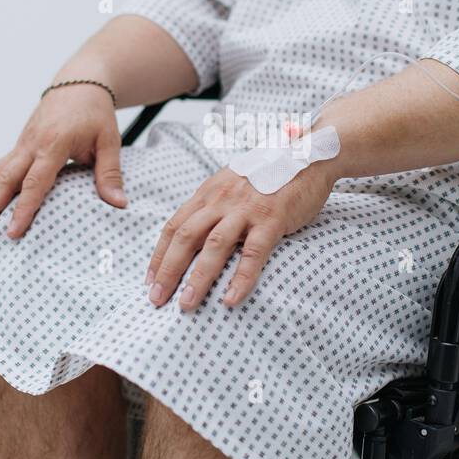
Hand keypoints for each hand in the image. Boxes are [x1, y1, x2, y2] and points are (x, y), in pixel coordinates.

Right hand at [0, 83, 125, 238]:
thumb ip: (109, 173)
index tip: (13, 231)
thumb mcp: (108, 140)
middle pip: (5, 178)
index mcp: (54, 143)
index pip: (36, 180)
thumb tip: (119, 204)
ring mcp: (22, 143)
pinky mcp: (19, 145)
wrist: (79, 82)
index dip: (23, 207)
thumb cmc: (95, 112)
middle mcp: (32, 144)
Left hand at [145, 159, 336, 310]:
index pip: (174, 226)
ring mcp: (246, 209)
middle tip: (156, 299)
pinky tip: (231, 299)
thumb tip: (195, 233)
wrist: (308, 154)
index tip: (149, 281)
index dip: (159, 255)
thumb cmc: (270, 175)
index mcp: (209, 193)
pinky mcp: (272, 218)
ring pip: (214, 246)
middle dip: (167, 270)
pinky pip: (253, 253)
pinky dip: (240, 278)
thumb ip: (214, 205)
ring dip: (197, 278)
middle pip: (185, 237)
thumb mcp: (232, 184)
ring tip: (186, 304)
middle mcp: (221, 200)